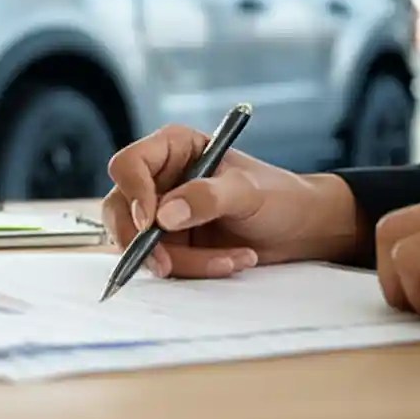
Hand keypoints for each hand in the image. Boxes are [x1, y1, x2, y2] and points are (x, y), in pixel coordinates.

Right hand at [101, 124, 363, 278]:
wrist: (300, 230)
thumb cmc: (279, 196)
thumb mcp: (248, 192)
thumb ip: (207, 198)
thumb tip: (164, 216)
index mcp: (173, 148)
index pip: (128, 165)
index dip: (133, 194)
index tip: (150, 223)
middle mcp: (159, 178)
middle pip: (119, 209)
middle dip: (142, 242)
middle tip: (166, 265)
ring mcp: (162, 213)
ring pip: (141, 244)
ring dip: (183, 261)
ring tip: (232, 260)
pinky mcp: (171, 243)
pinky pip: (163, 262)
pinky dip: (193, 270)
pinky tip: (229, 262)